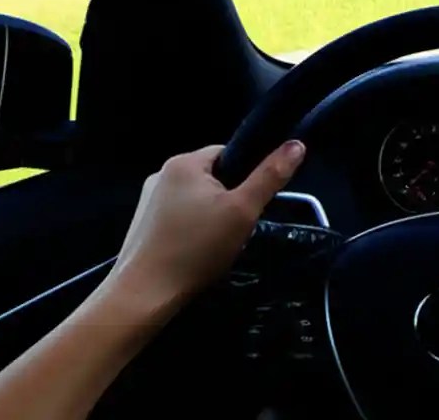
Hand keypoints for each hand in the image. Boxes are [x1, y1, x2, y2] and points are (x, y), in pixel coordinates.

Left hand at [103, 141, 305, 312]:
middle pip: (212, 178)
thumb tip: (296, 144)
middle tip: (236, 229)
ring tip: (215, 245)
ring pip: (195, 200)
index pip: (228, 154)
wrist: (145, 294)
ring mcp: (147, 201)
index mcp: (184, 162)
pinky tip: (194, 253)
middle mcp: (161, 174)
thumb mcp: (242, 211)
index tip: (251, 205)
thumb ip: (270, 176)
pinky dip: (191, 230)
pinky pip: (178, 218)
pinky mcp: (142, 225)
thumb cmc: (196, 249)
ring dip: (210, 216)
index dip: (247, 176)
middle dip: (228, 201)